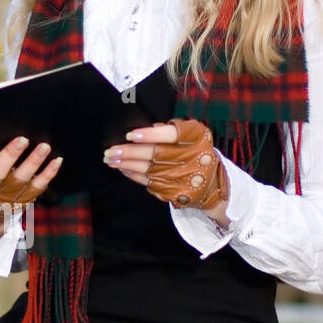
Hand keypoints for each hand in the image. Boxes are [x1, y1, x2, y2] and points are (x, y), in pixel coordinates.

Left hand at [103, 118, 230, 223]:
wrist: (212, 183)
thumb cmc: (196, 151)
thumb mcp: (192, 135)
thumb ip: (171, 130)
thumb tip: (142, 131)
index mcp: (197, 138)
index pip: (172, 134)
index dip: (151, 135)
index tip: (131, 135)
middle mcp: (192, 157)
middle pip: (156, 154)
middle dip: (130, 152)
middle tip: (111, 150)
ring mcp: (184, 177)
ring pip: (149, 170)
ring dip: (126, 165)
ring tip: (111, 159)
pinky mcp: (176, 192)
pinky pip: (150, 182)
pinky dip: (134, 175)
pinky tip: (123, 169)